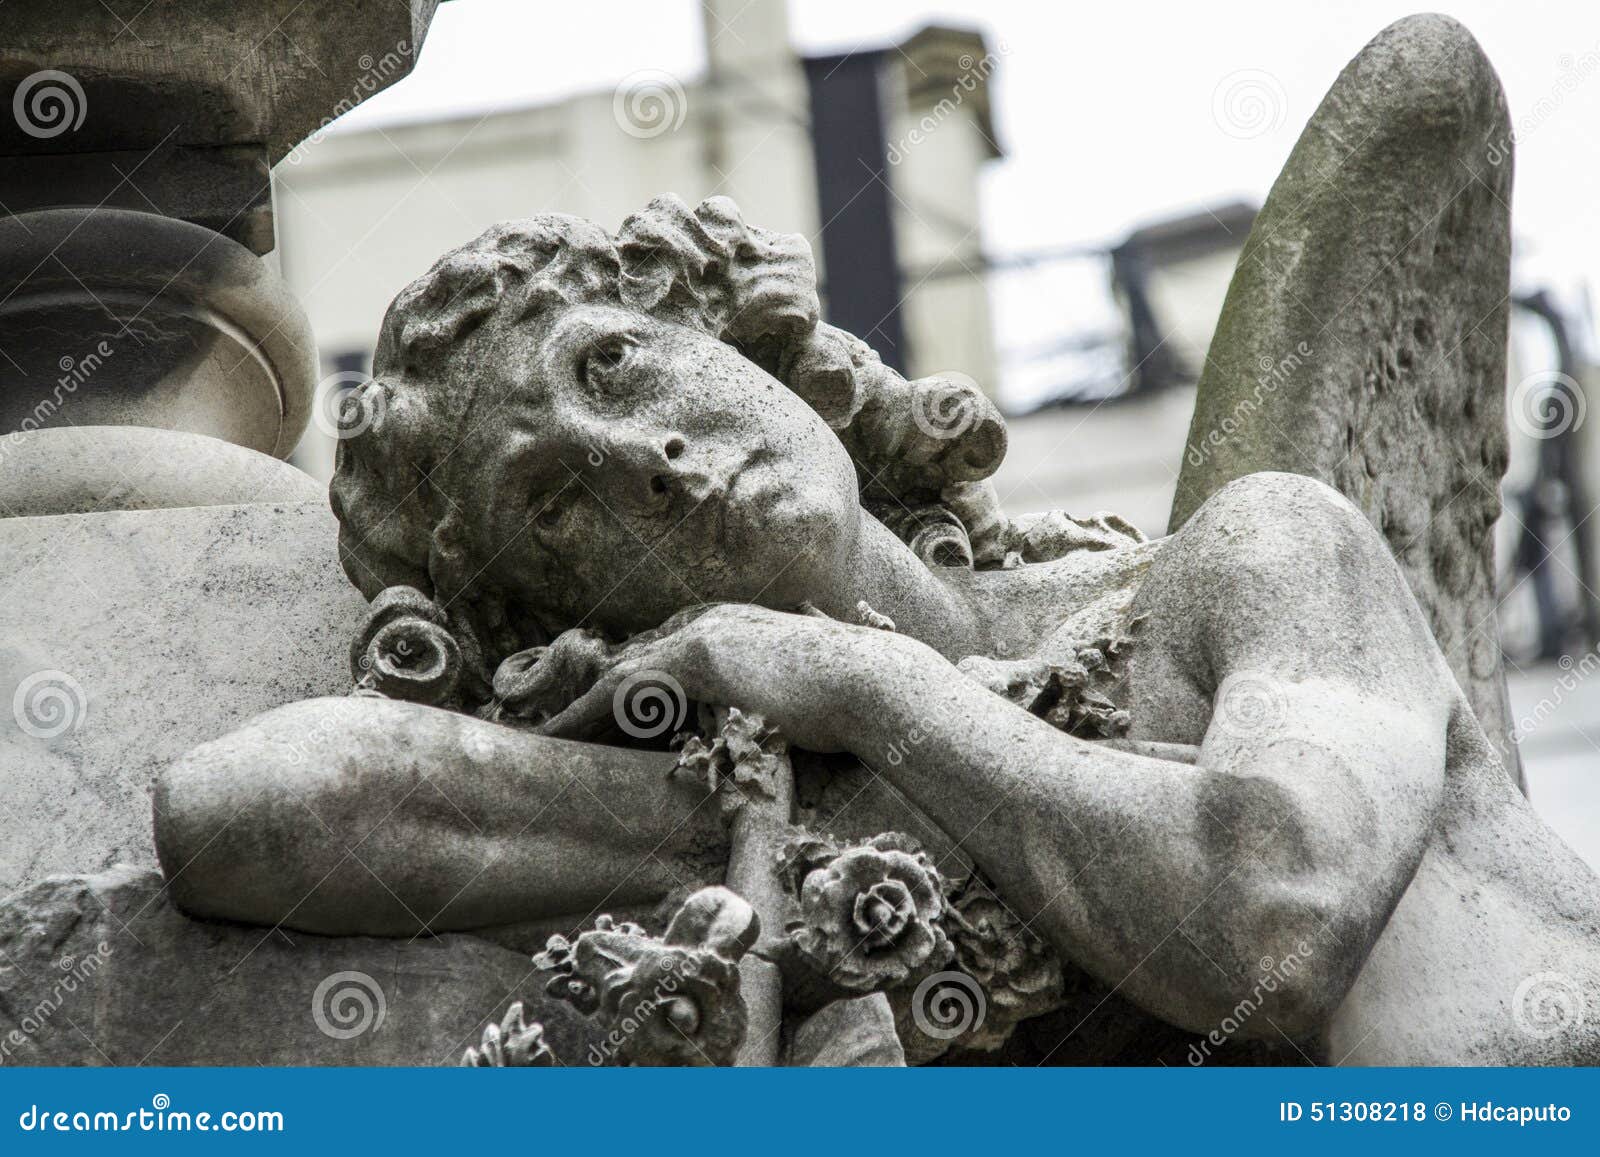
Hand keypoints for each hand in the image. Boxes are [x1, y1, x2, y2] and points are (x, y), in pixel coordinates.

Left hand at [502, 604, 905, 750]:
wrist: (880, 685)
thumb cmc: (862, 699)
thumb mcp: (814, 695)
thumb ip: (792, 695)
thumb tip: (804, 720)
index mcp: (739, 625)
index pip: (669, 652)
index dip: (635, 683)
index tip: (609, 713)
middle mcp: (714, 618)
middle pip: (636, 658)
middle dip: (596, 691)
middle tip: (554, 724)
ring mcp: (703, 633)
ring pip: (621, 673)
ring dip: (580, 706)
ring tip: (542, 735)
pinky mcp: (696, 658)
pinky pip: (621, 690)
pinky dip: (584, 714)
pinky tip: (555, 737)